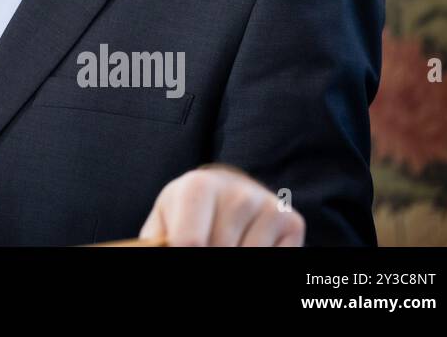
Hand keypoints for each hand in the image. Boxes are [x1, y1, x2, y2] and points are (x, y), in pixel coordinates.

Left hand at [138, 164, 304, 245]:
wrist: (227, 190)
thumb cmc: (187, 212)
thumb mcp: (164, 220)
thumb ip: (158, 241)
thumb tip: (154, 251)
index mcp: (198, 187)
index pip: (190, 242)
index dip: (186, 254)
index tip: (185, 251)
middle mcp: (237, 193)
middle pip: (220, 252)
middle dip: (210, 257)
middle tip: (207, 244)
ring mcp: (268, 206)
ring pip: (248, 257)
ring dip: (236, 258)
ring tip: (225, 242)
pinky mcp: (292, 221)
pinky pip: (274, 259)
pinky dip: (259, 258)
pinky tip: (247, 243)